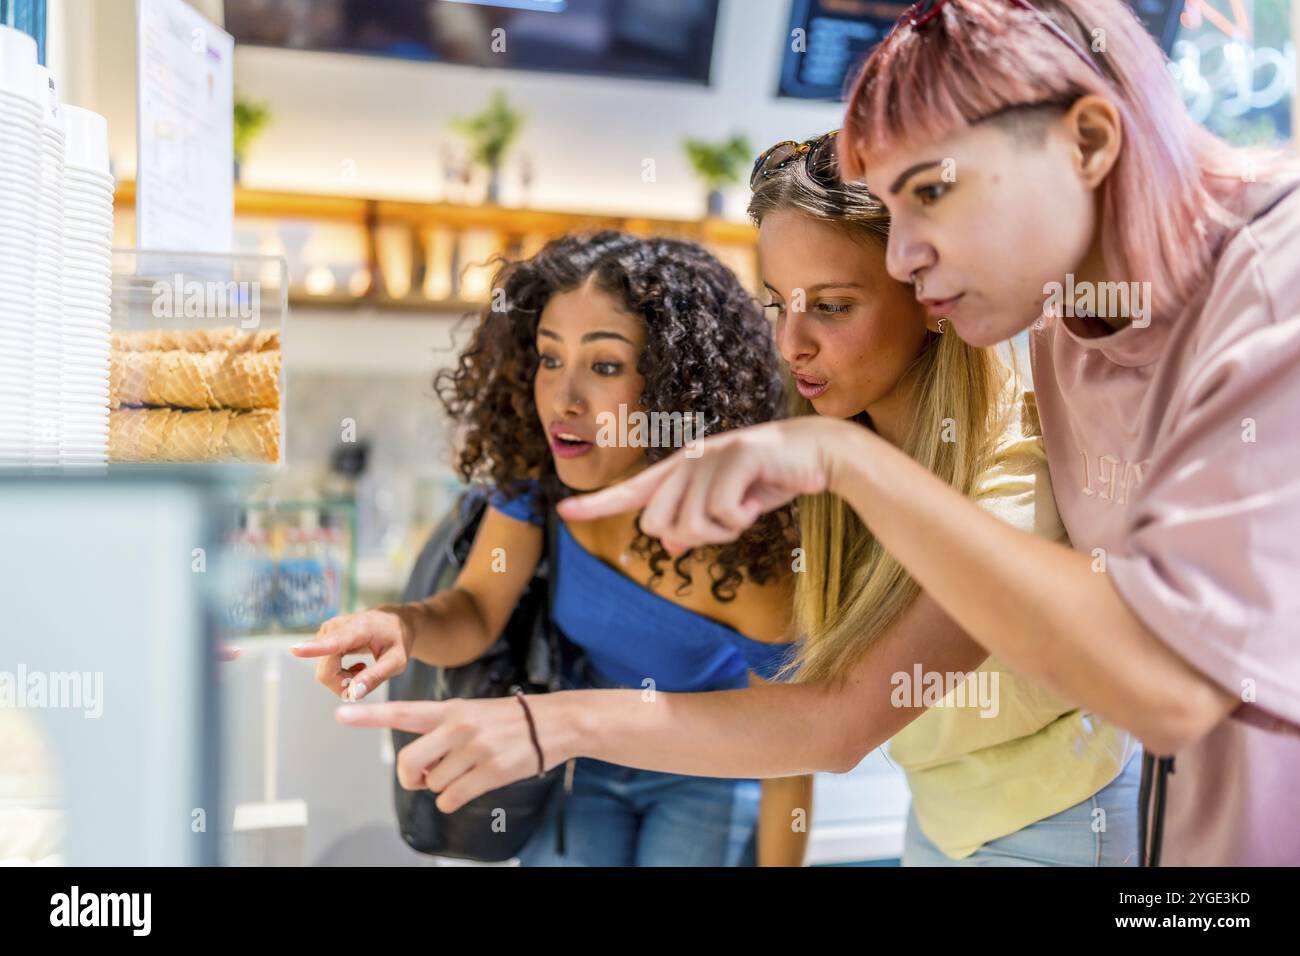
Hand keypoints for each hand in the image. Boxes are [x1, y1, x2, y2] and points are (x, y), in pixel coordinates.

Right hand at [291, 607, 411, 700]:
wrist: (394, 623)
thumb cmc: (397, 641)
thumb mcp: (397, 662)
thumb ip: (376, 677)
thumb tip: (353, 694)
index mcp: (359, 629)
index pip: (334, 641)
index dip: (313, 648)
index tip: (295, 650)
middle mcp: (336, 627)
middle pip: (326, 670)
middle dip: (344, 683)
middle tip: (366, 676)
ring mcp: (327, 632)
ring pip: (324, 672)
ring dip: (343, 679)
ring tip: (364, 668)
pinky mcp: (323, 638)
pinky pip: (324, 668)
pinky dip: (340, 674)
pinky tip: (357, 667)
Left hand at [336, 696, 561, 811]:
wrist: (553, 723)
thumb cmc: (509, 721)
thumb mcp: (472, 714)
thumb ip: (442, 735)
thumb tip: (421, 773)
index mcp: (450, 710)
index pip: (404, 712)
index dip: (370, 715)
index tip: (340, 712)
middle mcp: (458, 727)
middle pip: (409, 762)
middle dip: (411, 777)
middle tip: (423, 777)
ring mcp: (475, 749)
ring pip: (432, 784)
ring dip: (441, 787)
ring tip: (465, 772)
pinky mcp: (490, 771)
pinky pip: (450, 798)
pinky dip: (452, 800)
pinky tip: (469, 786)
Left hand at [557, 418, 849, 554]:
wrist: (817, 454)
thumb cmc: (770, 480)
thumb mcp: (731, 508)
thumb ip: (699, 524)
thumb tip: (672, 546)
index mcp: (683, 470)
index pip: (632, 491)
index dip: (597, 503)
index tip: (563, 510)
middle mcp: (688, 460)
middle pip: (659, 524)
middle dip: (694, 537)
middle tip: (728, 522)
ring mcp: (710, 456)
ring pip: (690, 524)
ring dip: (724, 531)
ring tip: (747, 506)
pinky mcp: (737, 456)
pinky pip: (722, 515)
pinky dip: (744, 519)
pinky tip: (758, 498)